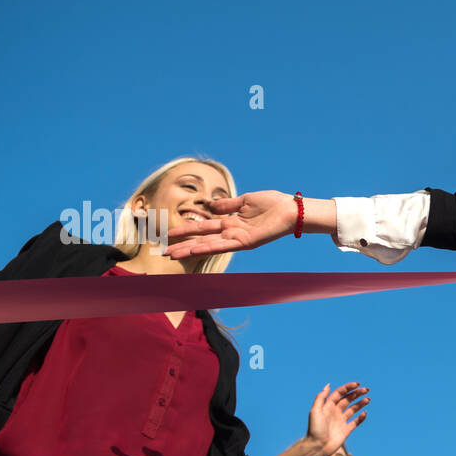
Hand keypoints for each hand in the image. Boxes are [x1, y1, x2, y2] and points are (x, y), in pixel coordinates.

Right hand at [163, 190, 297, 257]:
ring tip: (173, 255)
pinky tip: (194, 250)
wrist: (291, 209)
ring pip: (209, 245)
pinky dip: (209, 247)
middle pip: (202, 239)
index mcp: (231, 222)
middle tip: (164, 253)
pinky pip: (224, 246)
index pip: (203, 227)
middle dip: (183, 246)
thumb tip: (211, 206)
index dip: (186, 231)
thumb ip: (228, 205)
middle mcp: (232, 232)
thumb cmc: (273, 203)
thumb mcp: (247, 200)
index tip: (169, 234)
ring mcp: (238, 238)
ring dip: (190, 250)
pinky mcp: (246, 242)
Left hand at [306, 382, 369, 455]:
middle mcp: (335, 412)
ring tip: (368, 399)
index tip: (357, 385)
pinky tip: (364, 413)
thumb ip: (321, 397)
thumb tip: (328, 385)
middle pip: (348, 399)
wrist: (317, 447)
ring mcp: (341, 421)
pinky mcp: (346, 430)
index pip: (340, 393)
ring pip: (353, 409)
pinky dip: (361, 418)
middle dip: (357, 394)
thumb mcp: (315, 411)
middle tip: (366, 390)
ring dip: (361, 403)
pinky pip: (356, 422)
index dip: (348, 388)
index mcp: (328, 406)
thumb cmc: (314, 429)